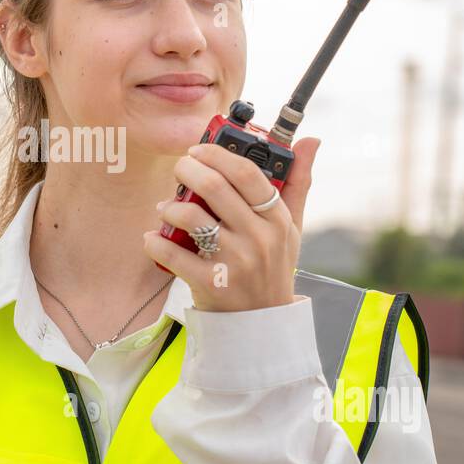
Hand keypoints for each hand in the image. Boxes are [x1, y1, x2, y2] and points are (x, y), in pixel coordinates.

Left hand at [143, 137, 319, 312]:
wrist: (262, 324)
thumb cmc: (273, 267)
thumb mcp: (293, 228)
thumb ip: (298, 183)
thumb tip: (311, 140)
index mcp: (277, 220)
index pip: (247, 174)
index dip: (217, 155)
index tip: (198, 149)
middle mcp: (258, 239)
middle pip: (214, 187)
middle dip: (187, 169)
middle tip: (179, 169)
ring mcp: (234, 262)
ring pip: (190, 217)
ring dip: (169, 207)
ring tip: (166, 208)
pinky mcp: (210, 284)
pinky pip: (172, 254)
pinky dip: (155, 242)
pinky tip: (152, 238)